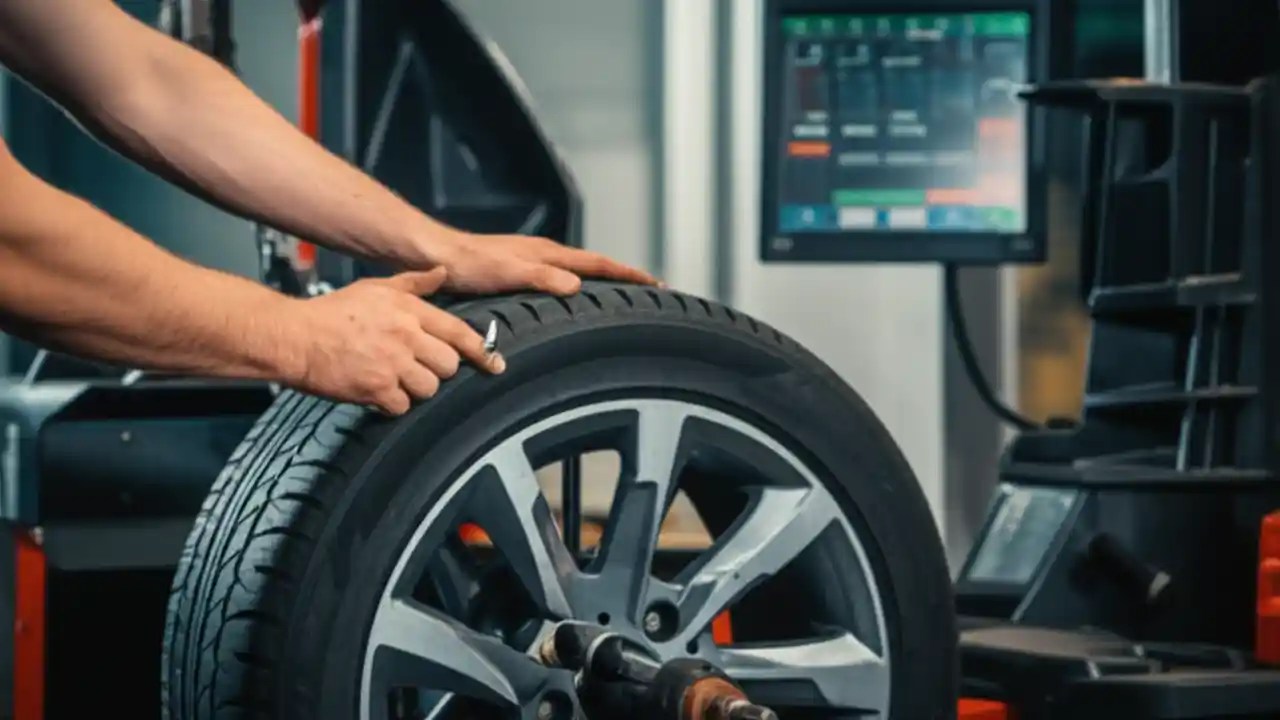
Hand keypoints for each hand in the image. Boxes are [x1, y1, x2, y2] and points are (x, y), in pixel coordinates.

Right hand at [280, 268, 500, 414]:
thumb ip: (414, 283)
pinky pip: (403, 406)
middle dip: (437, 371)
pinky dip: (393, 405)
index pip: (459, 333)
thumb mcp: (376, 288)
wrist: (295, 337)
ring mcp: (392, 363)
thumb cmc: (333, 311)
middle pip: (448, 365)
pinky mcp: (376, 388)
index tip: (496, 366)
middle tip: (415, 368)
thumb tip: (442, 271)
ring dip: (415, 390)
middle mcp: (406, 335)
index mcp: (410, 310)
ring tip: (394, 379)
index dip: (482, 352)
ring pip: (429, 388)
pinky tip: (378, 393)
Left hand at [429, 232, 659, 295]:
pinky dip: (578, 287)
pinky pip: (559, 279)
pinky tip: (572, 299)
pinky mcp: (518, 271)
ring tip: (620, 295)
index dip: (628, 274)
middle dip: (623, 276)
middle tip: (649, 290)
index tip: (656, 284)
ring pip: (577, 271)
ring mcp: (531, 262)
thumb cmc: (467, 265)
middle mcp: (544, 255)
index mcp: (547, 254)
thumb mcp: (507, 272)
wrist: (434, 256)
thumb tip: (577, 287)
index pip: (599, 264)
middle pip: (595, 265)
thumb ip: (542, 278)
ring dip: (602, 281)